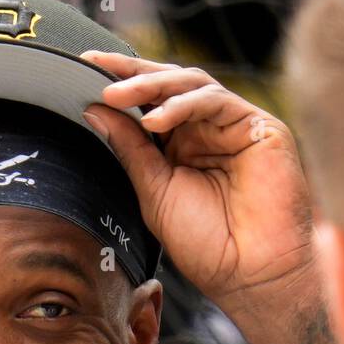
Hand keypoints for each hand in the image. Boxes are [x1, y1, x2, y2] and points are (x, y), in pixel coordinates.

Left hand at [81, 51, 313, 308]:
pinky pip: (217, 101)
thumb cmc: (205, 243)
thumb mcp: (154, 191)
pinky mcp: (260, 127)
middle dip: (132, 75)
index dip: (121, 84)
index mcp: (180, 145)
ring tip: (117, 96)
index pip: (149, 102)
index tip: (82, 69)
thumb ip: (130, 149)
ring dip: (152, 86)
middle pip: (169, 84)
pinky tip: (154, 118)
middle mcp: (207, 130)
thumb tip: (96, 110)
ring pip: (192, 83)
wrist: (249, 274)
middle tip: (95, 69)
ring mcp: (234, 125)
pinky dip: (183, 104)